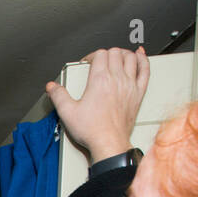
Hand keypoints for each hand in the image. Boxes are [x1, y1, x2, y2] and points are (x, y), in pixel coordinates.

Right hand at [46, 46, 148, 164]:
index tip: (87, 64)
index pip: (99, 54)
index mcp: (99, 80)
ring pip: (130, 58)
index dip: (91, 56)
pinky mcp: (138, 93)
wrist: (109, 143)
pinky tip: (140, 56)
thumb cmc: (92, 130)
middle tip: (100, 61)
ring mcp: (129, 85)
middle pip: (115, 53)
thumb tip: (52, 87)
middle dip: (106, 54)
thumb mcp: (68, 113)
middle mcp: (116, 79)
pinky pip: (144, 70)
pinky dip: (143, 60)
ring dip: (123, 54)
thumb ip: (58, 96)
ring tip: (117, 57)